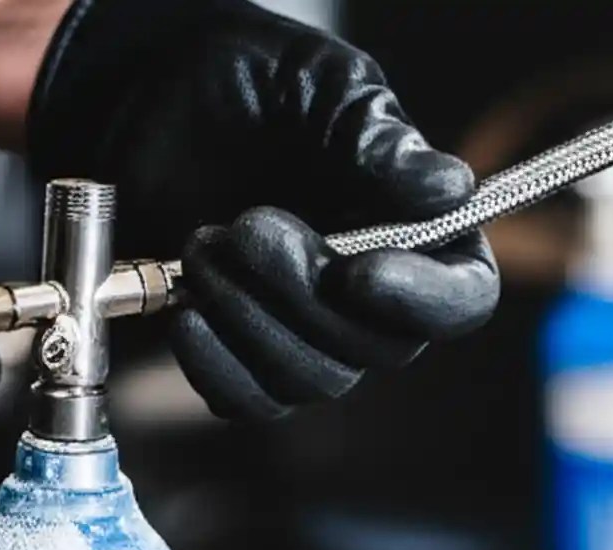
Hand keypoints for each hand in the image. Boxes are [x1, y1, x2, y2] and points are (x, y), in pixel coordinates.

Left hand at [26, 0, 498, 418]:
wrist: (151, 103)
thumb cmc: (248, 85)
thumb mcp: (315, 85)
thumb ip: (373, 136)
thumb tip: (450, 190)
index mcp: (420, 227)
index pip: (461, 297)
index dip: (421, 301)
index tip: (357, 272)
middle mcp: (374, 294)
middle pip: (377, 348)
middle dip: (303, 293)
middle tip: (246, 225)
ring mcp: (307, 331)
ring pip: (310, 380)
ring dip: (251, 319)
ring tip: (203, 245)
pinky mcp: (243, 352)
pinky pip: (248, 400)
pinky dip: (216, 367)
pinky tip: (186, 316)